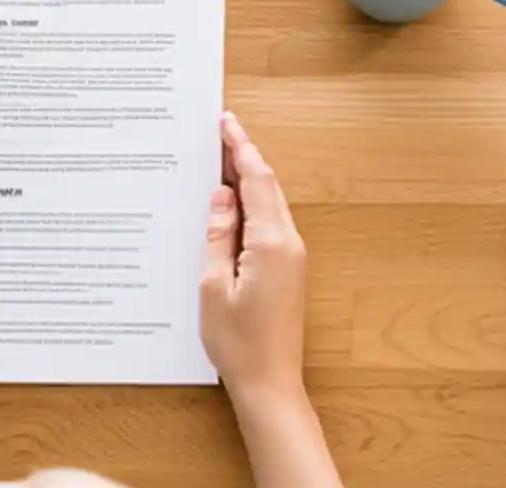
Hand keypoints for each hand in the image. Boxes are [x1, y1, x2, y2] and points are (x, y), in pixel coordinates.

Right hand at [201, 111, 306, 400]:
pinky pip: (269, 224)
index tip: (224, 122)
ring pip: (269, 203)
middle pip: (266, 186)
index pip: (256, 180)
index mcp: (271, 242)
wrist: (270, 384)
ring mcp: (292, 257)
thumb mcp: (213, 286)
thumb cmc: (238, 343)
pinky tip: (228, 204)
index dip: (239, 147)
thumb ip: (218, 235)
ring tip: (217, 159)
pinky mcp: (288, 270)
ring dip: (246, 180)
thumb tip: (220, 196)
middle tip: (216, 132)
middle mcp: (288, 243)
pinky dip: (250, 205)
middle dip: (242, 156)